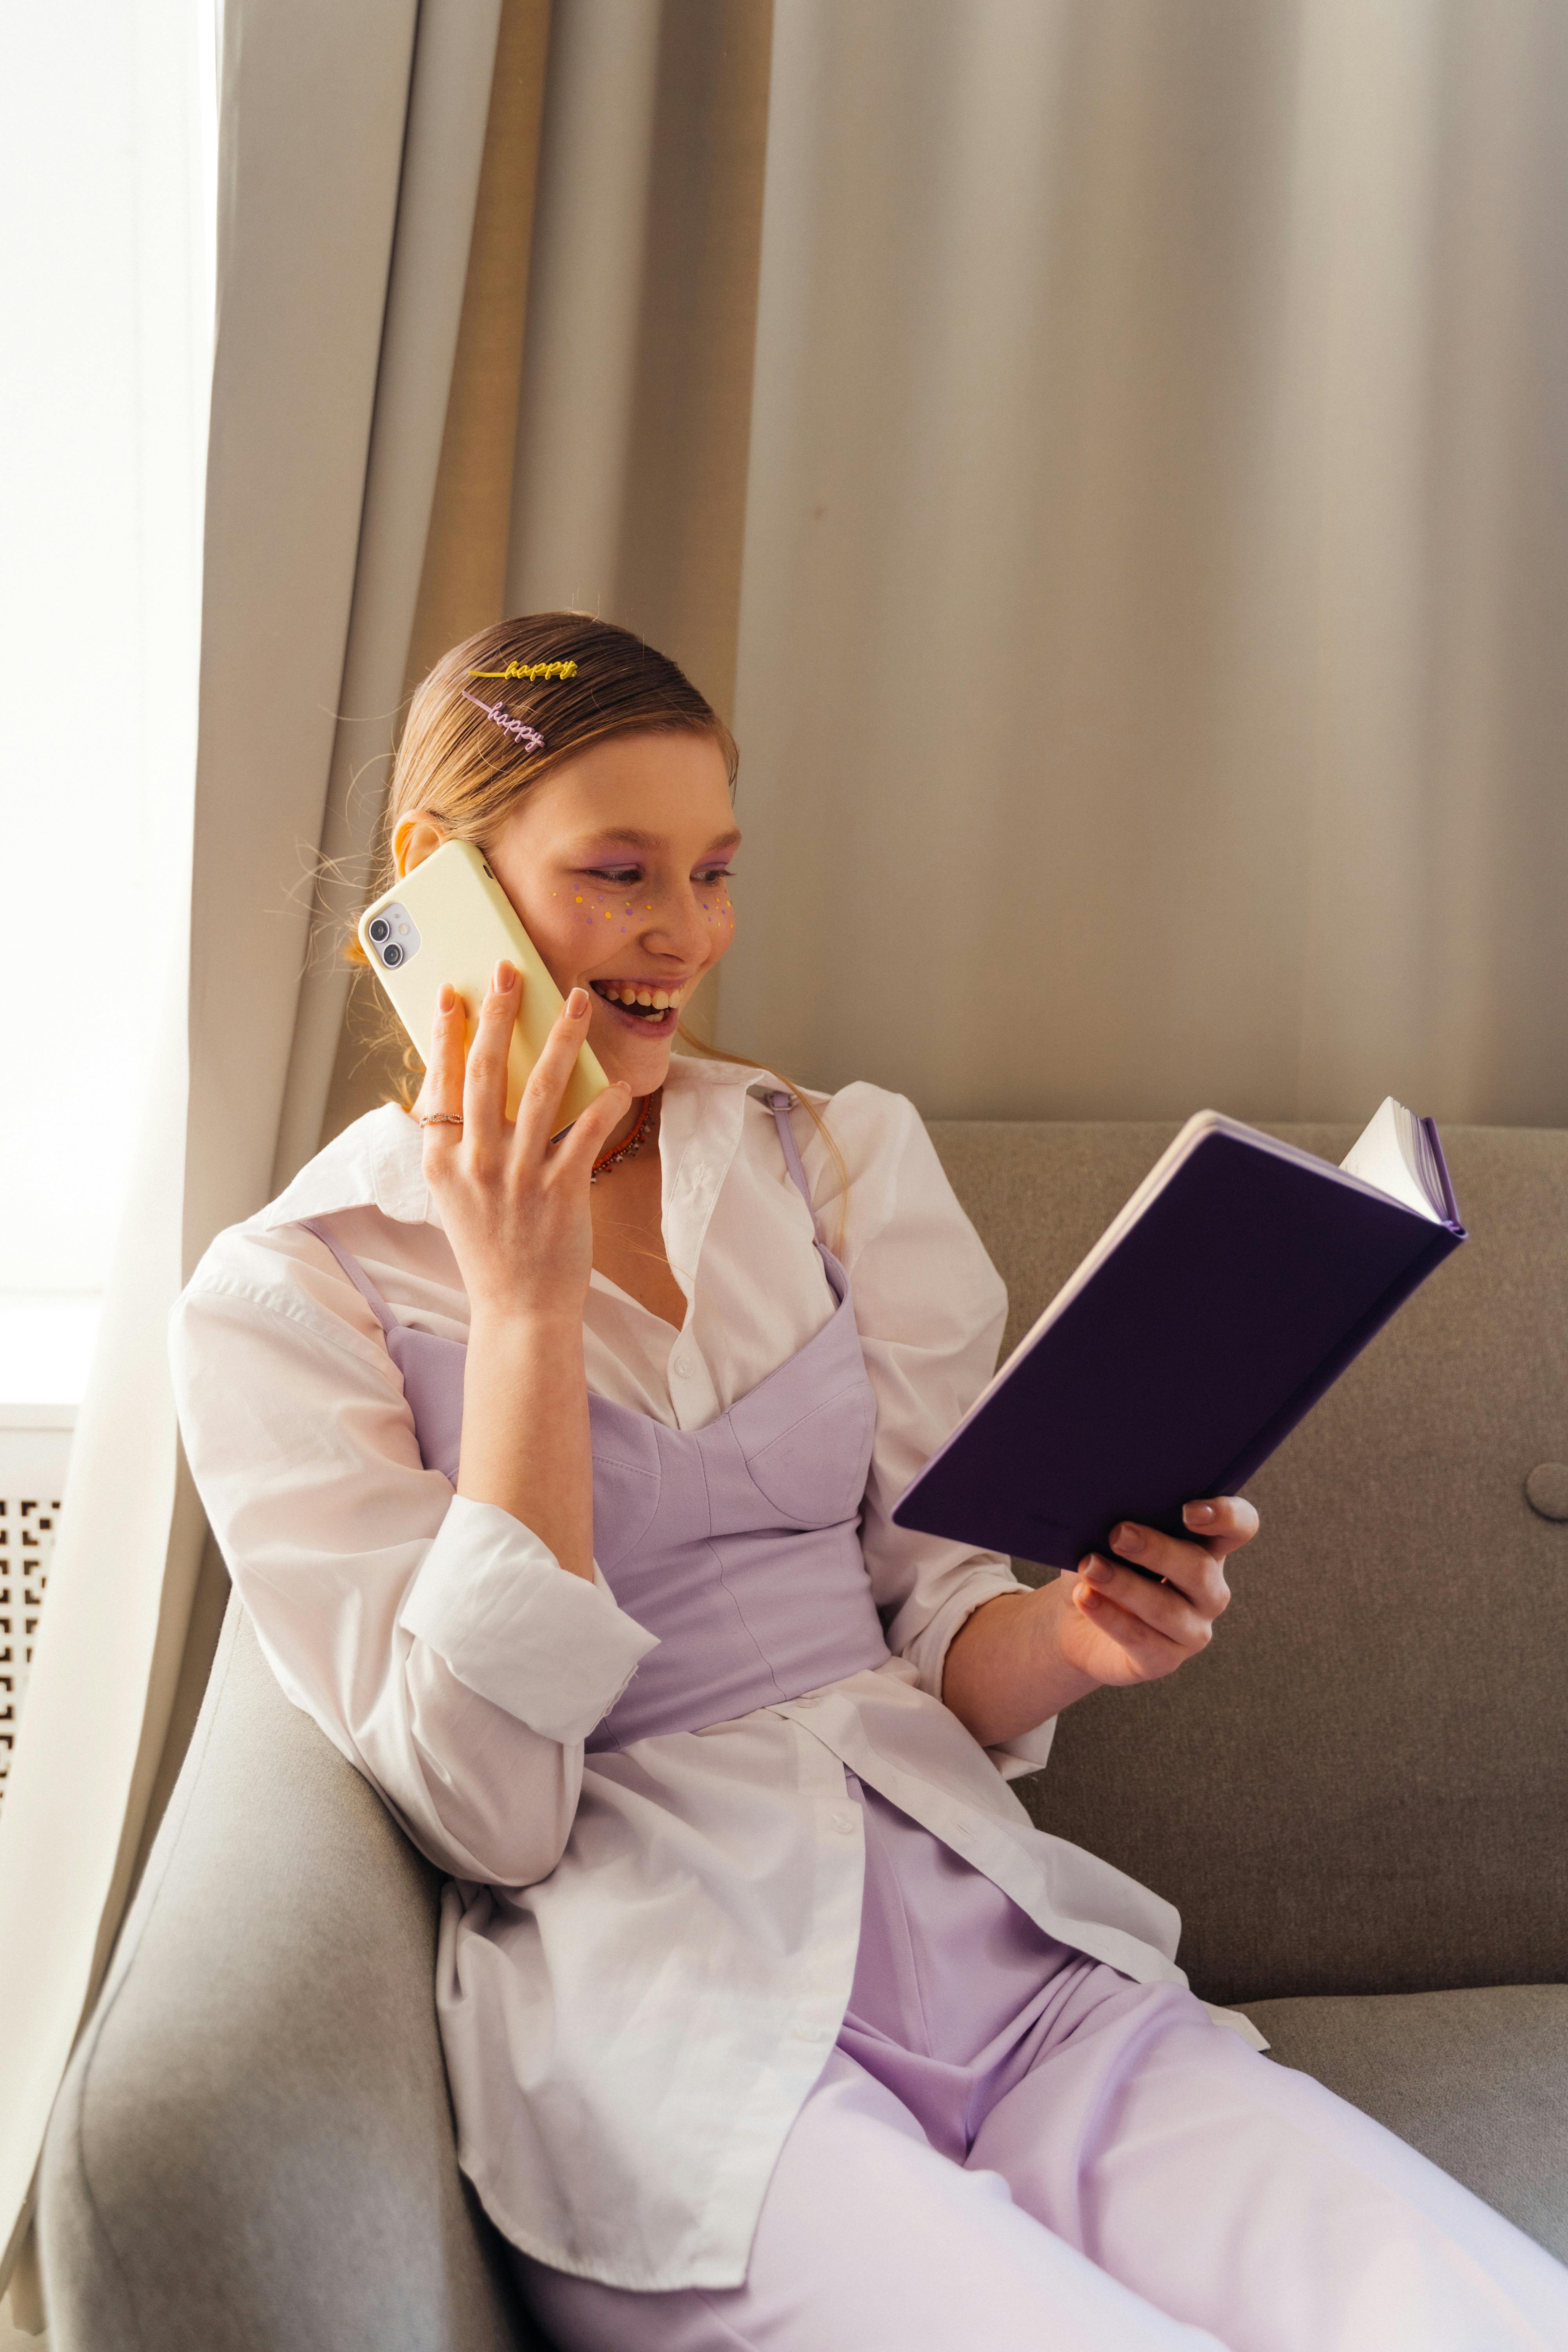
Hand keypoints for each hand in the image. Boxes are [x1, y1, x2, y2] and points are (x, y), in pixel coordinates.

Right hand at [418, 961, 631, 1328]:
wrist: (518, 1311)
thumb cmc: (490, 1247)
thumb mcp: (454, 1194)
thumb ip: (456, 1142)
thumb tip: (462, 1083)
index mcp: (441, 1160)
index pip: (440, 1082)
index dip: (447, 1033)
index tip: (455, 993)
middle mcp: (475, 1163)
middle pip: (485, 1072)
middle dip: (498, 1014)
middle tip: (509, 970)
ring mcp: (518, 1177)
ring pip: (541, 1090)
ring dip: (560, 1038)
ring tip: (576, 1001)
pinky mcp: (560, 1191)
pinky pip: (587, 1134)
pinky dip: (605, 1103)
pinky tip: (618, 1082)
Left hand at [1055, 1497, 1258, 1688]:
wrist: (1076, 1617)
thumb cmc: (1103, 1561)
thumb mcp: (1112, 1535)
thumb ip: (1122, 1517)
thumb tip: (1104, 1504)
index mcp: (1207, 1548)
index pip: (1239, 1527)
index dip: (1225, 1516)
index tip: (1188, 1511)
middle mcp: (1209, 1590)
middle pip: (1199, 1568)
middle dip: (1157, 1549)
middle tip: (1117, 1534)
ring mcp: (1192, 1630)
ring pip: (1167, 1608)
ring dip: (1124, 1584)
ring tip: (1089, 1566)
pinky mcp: (1163, 1660)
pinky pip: (1140, 1639)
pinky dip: (1109, 1616)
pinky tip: (1085, 1597)